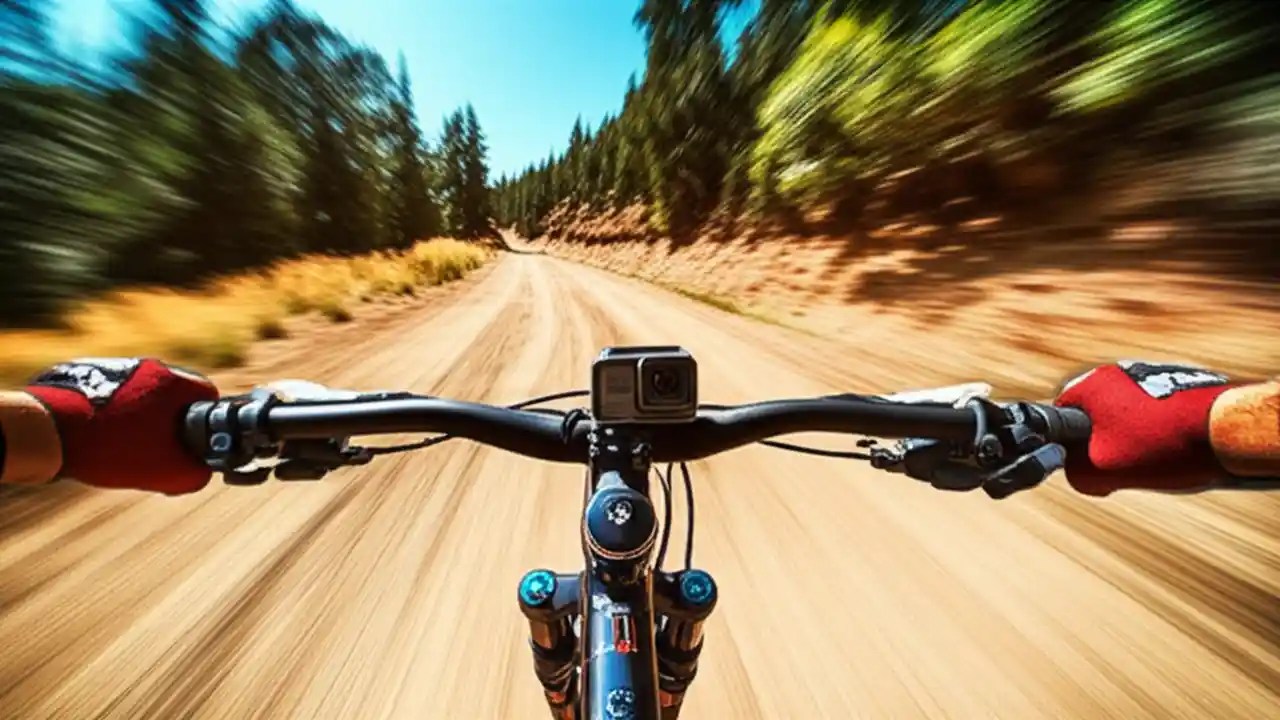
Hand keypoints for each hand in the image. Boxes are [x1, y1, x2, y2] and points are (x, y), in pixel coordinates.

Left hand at [25, 358, 218, 494]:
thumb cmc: (111, 447)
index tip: (188, 443)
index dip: (204, 423)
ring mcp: (115, 365)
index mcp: (174, 380)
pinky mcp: (86, 372)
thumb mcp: (166, 471)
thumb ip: (195, 473)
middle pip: (173, 395)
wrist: (46, 431)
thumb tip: (202, 472)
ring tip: (121, 447)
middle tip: (155, 450)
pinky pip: (112, 394)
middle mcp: (148, 364)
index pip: (209, 395)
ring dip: (137, 418)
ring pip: (142, 394)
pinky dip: (110, 414)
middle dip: (167, 422)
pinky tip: (98, 438)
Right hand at [1053, 361, 1235, 495]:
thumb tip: (1078, 473)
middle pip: (1096, 416)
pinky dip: (1159, 427)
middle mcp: (1115, 371)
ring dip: (1135, 435)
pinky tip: (1174, 444)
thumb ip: (1074, 472)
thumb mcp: (1102, 470)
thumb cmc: (1160, 445)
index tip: (1092, 462)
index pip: (1060, 419)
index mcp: (1089, 384)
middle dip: (1107, 441)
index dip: (1072, 447)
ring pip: (1126, 413)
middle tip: (1124, 463)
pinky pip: (1154, 408)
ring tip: (1155, 454)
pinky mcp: (1176, 378)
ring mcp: (1148, 372)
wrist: (1223, 430)